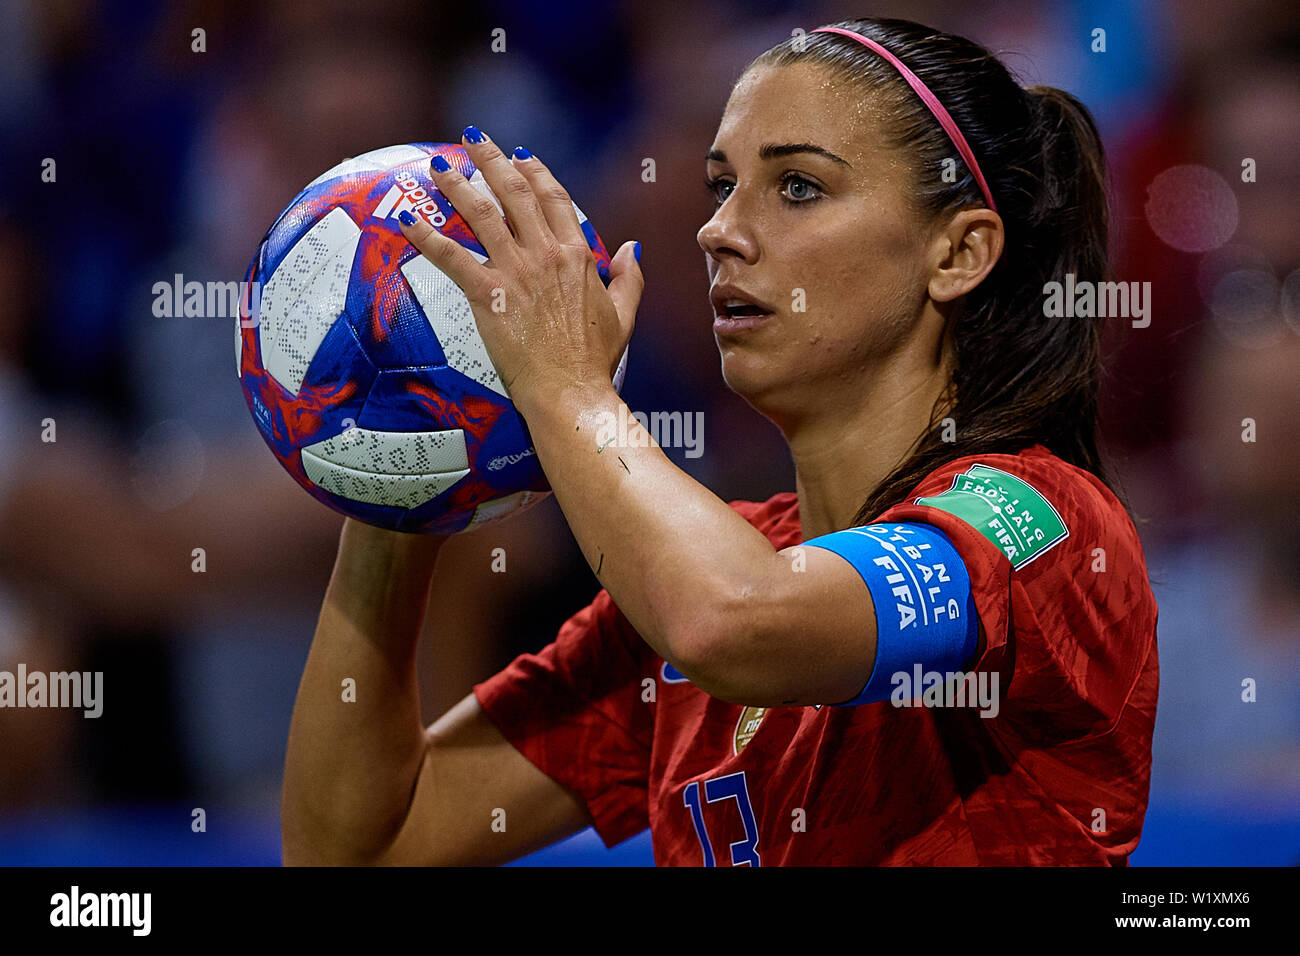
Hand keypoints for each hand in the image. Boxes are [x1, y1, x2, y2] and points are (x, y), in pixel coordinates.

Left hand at [397, 126, 642, 412]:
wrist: (572, 390)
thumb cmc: (595, 360)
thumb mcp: (624, 313)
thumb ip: (630, 276)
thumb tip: (633, 248)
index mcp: (577, 255)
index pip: (554, 198)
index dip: (535, 172)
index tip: (520, 155)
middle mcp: (545, 254)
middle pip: (515, 192)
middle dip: (491, 159)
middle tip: (472, 139)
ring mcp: (516, 271)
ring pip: (481, 213)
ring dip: (457, 184)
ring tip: (438, 165)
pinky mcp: (488, 294)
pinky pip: (451, 256)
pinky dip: (427, 235)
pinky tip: (407, 220)